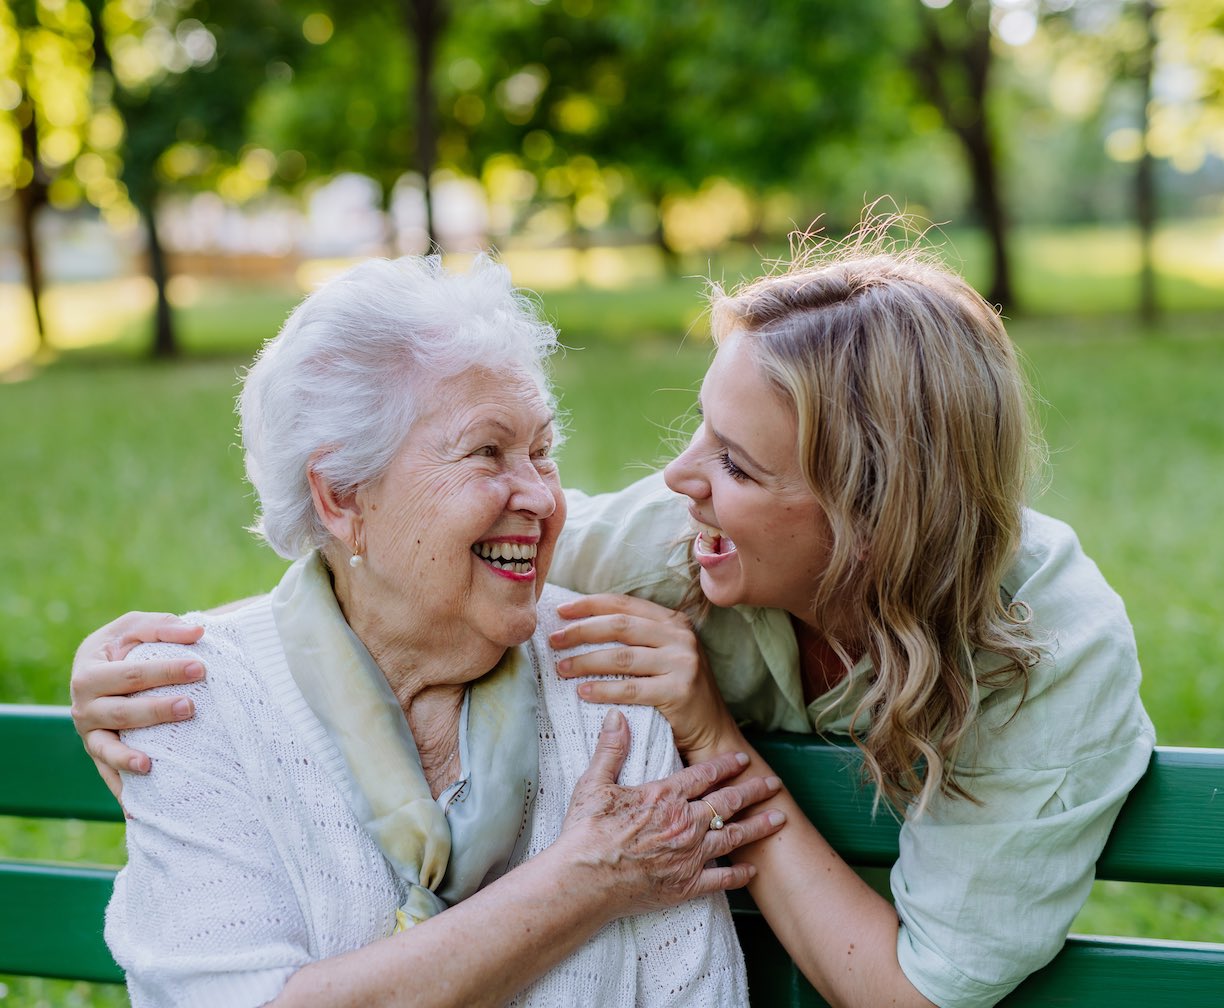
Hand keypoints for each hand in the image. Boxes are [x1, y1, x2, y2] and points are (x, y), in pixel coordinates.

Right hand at [70, 611, 204, 798]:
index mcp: (90, 671)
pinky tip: (136, 810)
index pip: (130, 674)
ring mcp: (90, 734)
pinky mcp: (99, 755)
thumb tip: (199, 632)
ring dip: (129, 758)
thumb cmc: (125, 645)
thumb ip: (165, 627)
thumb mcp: (137, 627)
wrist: (105, 667)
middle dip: (156, 711)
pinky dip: (121, 791)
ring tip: (149, 765)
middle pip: (121, 713)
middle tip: (191, 707)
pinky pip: (108, 776)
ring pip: (107, 748)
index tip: (201, 668)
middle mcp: (84, 706)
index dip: (165, 671)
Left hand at [551, 594, 735, 758]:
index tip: (561, 611)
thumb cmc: (677, 690)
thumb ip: (637, 637)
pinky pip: (629, 688)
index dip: (590, 605)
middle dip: (581, 631)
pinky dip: (602, 690)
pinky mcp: (678, 690)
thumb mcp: (665, 653)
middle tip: (554, 640)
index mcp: (674, 621)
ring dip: (585, 662)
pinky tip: (582, 692)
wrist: (712, 730)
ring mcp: (682, 663)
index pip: (625, 604)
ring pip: (621, 657)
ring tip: (561, 668)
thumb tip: (583, 625)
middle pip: (620, 626)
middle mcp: (680, 637)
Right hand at [555, 709, 784, 918]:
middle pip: (727, 802)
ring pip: (733, 837)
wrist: (585, 881)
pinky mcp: (686, 885)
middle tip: (773, 783)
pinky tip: (753, 869)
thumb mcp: (594, 783)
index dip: (725, 764)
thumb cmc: (587, 833)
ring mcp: (689, 855)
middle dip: (753, 790)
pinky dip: (740, 874)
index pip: (704, 774)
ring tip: (779, 819)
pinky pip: (721, 879)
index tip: (742, 758)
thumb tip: (617, 716)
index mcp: (665, 796)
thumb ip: (610, 749)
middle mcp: (685, 823)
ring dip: (758, 826)